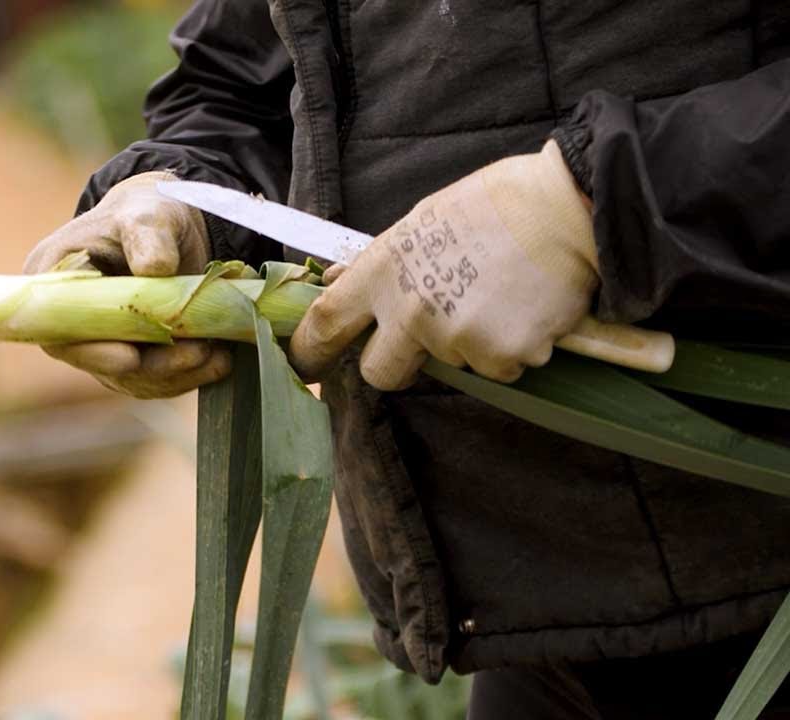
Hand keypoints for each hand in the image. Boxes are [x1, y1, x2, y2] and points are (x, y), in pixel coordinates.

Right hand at [23, 171, 230, 397]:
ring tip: (215, 355)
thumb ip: (147, 236)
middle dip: (151, 365)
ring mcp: (102, 343)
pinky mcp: (132, 356)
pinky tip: (219, 360)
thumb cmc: (146, 214)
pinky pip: (156, 379)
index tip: (130, 358)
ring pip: (134, 377)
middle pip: (101, 361)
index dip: (91, 351)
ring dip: (176, 374)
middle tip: (196, 353)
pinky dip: (189, 375)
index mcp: (53, 280)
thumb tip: (154, 269)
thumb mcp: (147, 214)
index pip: (58, 328)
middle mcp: (70, 320)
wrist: (171, 230)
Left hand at [291, 140, 597, 389]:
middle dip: (398, 364)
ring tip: (498, 295)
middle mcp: (410, 309)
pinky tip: (525, 308)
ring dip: (471, 343)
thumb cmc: (495, 206)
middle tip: (432, 331)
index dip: (308, 350)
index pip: (326, 320)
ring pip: (451, 365)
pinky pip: (498, 368)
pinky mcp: (500, 356)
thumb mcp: (421, 222)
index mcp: (384, 269)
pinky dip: (512, 349)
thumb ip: (378, 262)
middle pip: (379, 372)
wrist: (568, 207)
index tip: (303, 365)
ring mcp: (454, 336)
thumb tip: (333, 281)